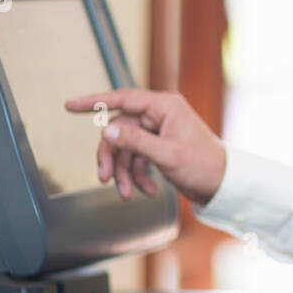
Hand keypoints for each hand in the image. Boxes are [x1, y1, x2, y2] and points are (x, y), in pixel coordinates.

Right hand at [64, 88, 226, 206]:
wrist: (223, 186)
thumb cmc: (204, 166)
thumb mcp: (167, 155)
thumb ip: (135, 142)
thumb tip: (106, 131)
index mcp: (164, 106)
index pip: (122, 98)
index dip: (94, 102)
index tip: (69, 106)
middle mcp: (160, 115)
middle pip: (119, 131)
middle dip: (113, 157)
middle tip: (105, 179)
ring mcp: (158, 131)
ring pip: (126, 148)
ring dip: (125, 172)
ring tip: (129, 194)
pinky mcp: (159, 148)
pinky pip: (137, 158)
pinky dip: (137, 175)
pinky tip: (146, 190)